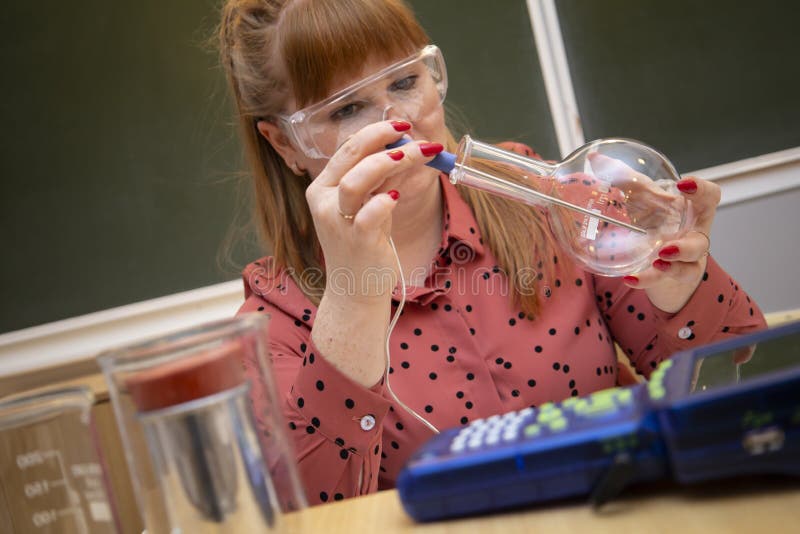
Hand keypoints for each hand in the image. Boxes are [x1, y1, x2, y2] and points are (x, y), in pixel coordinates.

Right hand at [304, 119, 440, 301]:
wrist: (355, 291)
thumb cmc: (363, 246)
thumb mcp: (368, 206)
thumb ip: (381, 180)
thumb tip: (405, 148)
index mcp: (323, 189)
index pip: (346, 150)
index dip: (375, 132)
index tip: (401, 125)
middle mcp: (324, 202)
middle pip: (350, 157)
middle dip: (382, 138)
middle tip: (411, 132)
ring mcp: (337, 222)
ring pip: (355, 181)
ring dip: (386, 163)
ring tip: (415, 156)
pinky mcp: (357, 241)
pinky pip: (369, 214)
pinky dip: (385, 201)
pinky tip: (396, 196)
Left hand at [622, 176, 720, 312]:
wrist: (655, 260)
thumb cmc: (653, 222)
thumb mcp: (640, 199)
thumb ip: (622, 178)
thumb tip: (595, 157)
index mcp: (690, 211)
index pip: (710, 196)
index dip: (703, 190)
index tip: (683, 185)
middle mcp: (693, 234)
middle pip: (704, 236)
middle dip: (690, 239)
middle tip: (669, 241)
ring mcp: (687, 258)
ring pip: (690, 260)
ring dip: (676, 260)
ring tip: (659, 258)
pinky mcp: (674, 276)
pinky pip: (666, 279)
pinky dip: (648, 279)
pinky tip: (631, 278)